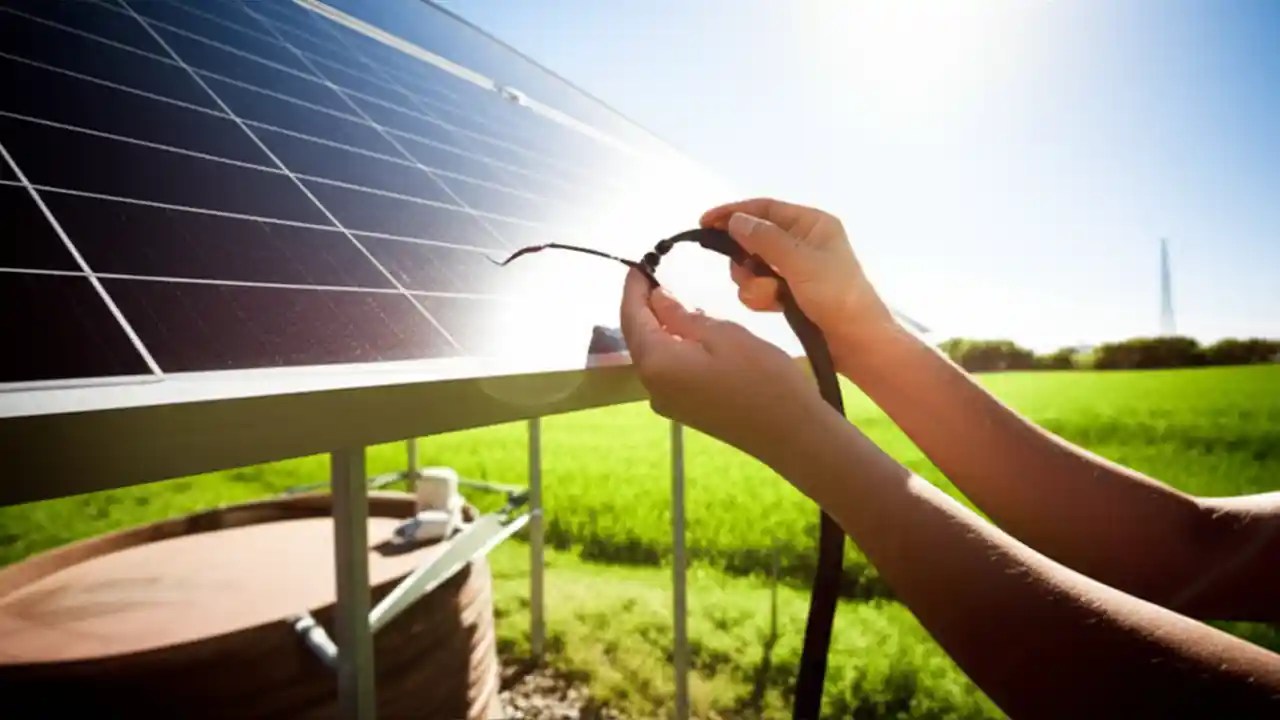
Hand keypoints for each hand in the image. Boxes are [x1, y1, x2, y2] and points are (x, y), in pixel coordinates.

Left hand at [618, 269, 831, 469]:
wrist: (790, 433)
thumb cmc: (762, 377)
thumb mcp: (723, 334)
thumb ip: (682, 316)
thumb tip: (656, 299)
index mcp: (656, 363)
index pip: (631, 317)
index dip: (633, 288)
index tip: (639, 263)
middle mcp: (651, 386)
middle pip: (636, 337)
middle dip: (642, 306)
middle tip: (655, 276)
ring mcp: (666, 403)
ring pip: (651, 355)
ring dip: (656, 326)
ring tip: (671, 297)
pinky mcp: (683, 410)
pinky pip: (666, 370)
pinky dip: (670, 347)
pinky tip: (685, 331)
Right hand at [700, 198, 896, 355]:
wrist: (858, 342)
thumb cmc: (836, 296)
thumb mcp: (799, 262)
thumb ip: (765, 239)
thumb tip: (735, 220)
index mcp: (811, 223)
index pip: (764, 208)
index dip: (733, 213)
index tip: (704, 223)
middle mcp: (802, 241)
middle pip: (753, 239)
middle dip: (745, 259)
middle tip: (747, 273)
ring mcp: (795, 268)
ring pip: (752, 267)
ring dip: (754, 284)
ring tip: (770, 297)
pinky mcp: (790, 292)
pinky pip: (760, 288)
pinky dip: (762, 297)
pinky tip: (774, 307)